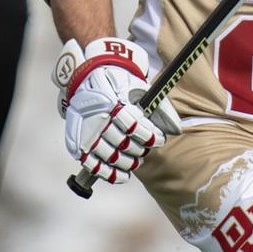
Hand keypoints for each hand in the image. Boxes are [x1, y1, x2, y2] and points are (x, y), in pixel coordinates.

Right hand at [55, 37, 181, 184]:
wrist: (85, 77)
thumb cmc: (115, 82)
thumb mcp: (137, 86)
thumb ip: (158, 105)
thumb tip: (175, 129)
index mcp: (110, 100)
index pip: (132, 125)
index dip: (148, 136)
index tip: (158, 139)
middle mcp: (96, 117)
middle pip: (122, 143)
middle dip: (139, 150)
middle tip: (146, 150)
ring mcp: (85, 131)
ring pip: (110, 156)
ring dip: (128, 162)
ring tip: (137, 160)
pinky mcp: (77, 143)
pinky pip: (93, 165)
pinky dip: (110, 174)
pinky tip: (124, 174)